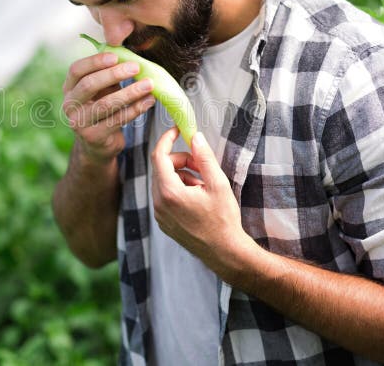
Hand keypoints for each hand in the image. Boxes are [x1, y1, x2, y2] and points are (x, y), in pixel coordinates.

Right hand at [62, 52, 155, 163]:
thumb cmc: (102, 108)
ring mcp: (79, 123)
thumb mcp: (101, 90)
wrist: (97, 144)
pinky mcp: (94, 137)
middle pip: (89, 85)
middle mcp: (69, 105)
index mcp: (69, 88)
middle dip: (114, 74)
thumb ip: (108, 75)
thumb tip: (130, 57)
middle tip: (136, 67)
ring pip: (106, 104)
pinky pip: (117, 120)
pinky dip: (136, 109)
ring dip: (130, 92)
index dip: (95, 62)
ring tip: (149, 84)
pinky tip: (149, 101)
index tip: (116, 57)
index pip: (76, 70)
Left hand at [150, 128, 245, 274]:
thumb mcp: (217, 184)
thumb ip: (204, 158)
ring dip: (182, 176)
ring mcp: (160, 215)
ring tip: (204, 186)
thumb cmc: (223, 219)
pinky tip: (198, 199)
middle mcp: (159, 203)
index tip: (177, 131)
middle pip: (162, 168)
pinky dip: (179, 190)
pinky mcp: (164, 222)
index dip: (167, 139)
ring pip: (164, 182)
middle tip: (202, 165)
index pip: (159, 156)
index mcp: (170, 192)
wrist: (224, 252)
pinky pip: (165, 197)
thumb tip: (196, 137)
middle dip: (181, 161)